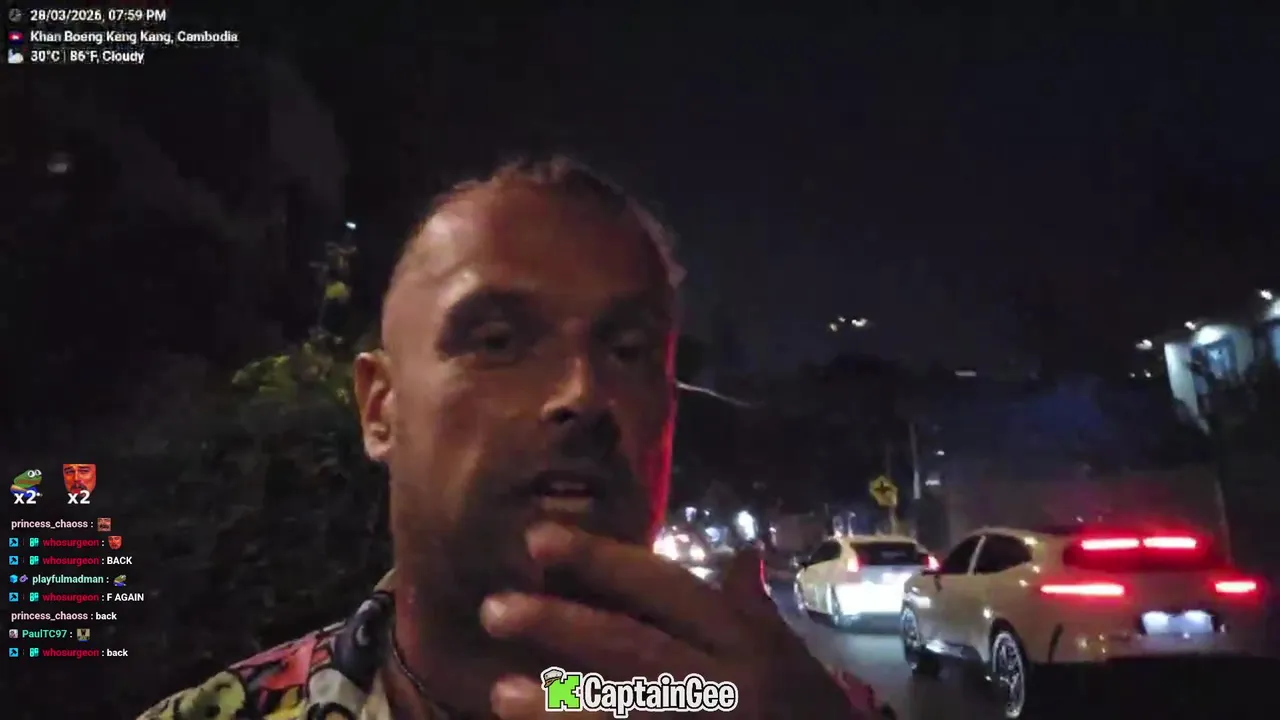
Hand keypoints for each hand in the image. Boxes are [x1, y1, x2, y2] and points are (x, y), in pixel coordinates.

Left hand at [481, 523, 877, 718]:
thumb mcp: (788, 654)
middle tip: (494, 610)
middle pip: (634, 648)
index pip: (664, 588)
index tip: (537, 541)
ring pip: (629, 713)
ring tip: (500, 694)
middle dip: (562, 626)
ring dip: (560, 707)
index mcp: (745, 640)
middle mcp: (727, 682)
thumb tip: (740, 555)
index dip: (601, 562)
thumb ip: (751, 607)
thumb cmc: (810, 712)